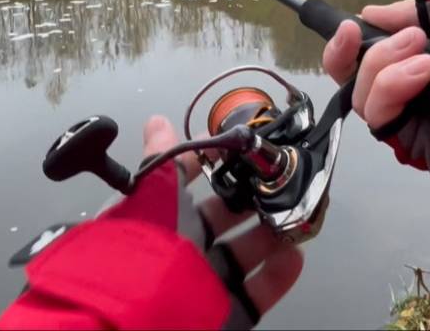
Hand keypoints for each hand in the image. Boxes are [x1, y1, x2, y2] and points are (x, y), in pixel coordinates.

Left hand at [0, 116, 302, 329]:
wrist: (133, 320)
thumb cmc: (142, 248)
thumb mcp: (151, 195)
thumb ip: (163, 161)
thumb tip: (158, 120)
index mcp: (157, 219)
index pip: (184, 187)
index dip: (211, 168)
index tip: (242, 152)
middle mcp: (178, 250)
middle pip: (220, 220)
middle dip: (250, 200)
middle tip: (280, 181)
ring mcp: (202, 283)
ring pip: (242, 254)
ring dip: (271, 235)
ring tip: (297, 215)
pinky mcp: (223, 312)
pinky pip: (254, 293)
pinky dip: (276, 276)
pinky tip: (295, 256)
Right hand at [323, 0, 429, 188]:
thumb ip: (417, 9)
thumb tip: (371, 13)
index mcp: (424, 54)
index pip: (368, 54)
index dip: (348, 43)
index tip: (347, 25)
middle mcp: (414, 89)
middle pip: (356, 78)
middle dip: (365, 52)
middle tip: (408, 38)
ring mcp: (417, 120)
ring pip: (365, 99)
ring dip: (382, 69)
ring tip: (425, 58)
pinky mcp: (422, 148)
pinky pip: (384, 121)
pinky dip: (392, 91)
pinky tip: (424, 74)